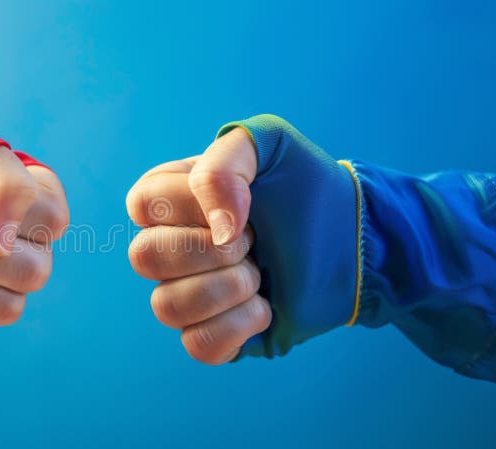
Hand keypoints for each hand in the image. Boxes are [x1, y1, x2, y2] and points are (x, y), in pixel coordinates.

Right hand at [128, 115, 359, 360]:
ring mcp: (189, 293)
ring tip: (260, 275)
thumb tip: (217, 230)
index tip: (240, 203)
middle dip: (209, 251)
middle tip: (253, 240)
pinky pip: (197, 345)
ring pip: (166, 307)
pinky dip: (237, 327)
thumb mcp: (270, 145)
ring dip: (226, 288)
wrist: (353, 237)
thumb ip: (224, 164)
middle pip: (144, 258)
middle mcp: (172, 247)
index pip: (142, 204)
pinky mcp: (214, 333)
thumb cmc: (307, 187)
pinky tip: (265, 308)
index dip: (187, 206)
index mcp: (173, 199)